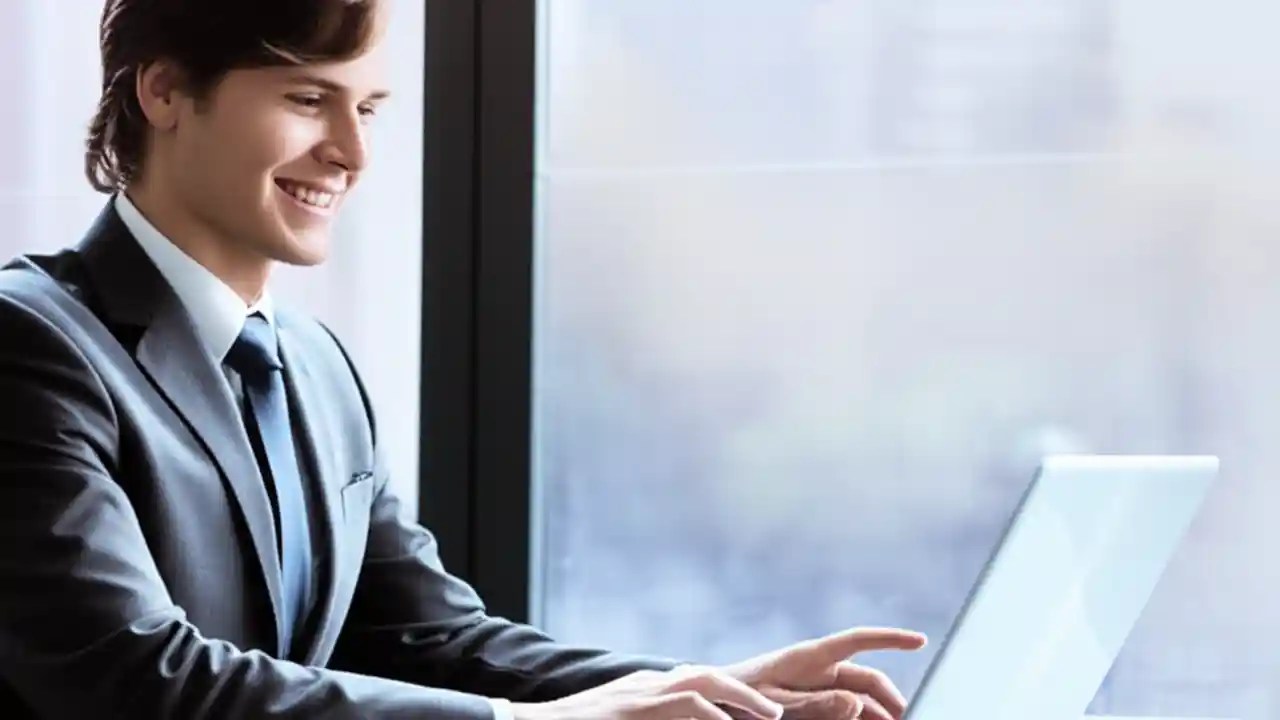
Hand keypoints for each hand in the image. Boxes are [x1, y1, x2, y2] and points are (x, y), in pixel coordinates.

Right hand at [510, 665, 785, 719]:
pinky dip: (707, 714)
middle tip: (779, 712)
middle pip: (709, 676)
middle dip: (748, 693)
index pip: (699, 683)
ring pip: (702, 682)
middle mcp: (647, 684)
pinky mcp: (631, 706)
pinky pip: (680, 703)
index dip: (734, 696)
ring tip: (772, 715)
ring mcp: (638, 692)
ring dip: (741, 698)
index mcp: (647, 691)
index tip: (764, 711)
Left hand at [723, 627, 927, 719]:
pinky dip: (858, 718)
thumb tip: (857, 703)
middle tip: (910, 718)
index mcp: (809, 656)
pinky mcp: (808, 699)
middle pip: (866, 678)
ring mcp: (814, 683)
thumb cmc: (735, 695)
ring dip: (877, 712)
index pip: (858, 640)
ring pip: (858, 696)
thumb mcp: (775, 703)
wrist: (708, 698)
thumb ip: (815, 704)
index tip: (921, 641)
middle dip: (890, 698)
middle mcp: (816, 666)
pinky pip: (841, 707)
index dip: (891, 639)